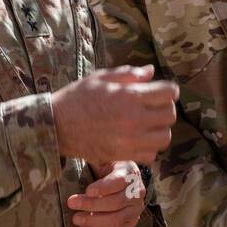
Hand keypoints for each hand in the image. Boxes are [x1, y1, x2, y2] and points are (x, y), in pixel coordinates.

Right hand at [51, 64, 177, 165]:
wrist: (56, 125)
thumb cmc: (77, 97)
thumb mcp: (101, 78)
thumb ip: (129, 74)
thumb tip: (150, 71)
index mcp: (130, 96)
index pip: (170, 93)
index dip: (168, 90)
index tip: (159, 91)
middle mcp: (134, 119)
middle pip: (170, 115)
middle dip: (165, 108)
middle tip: (152, 106)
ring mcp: (130, 140)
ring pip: (164, 137)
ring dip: (160, 130)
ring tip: (147, 124)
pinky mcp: (123, 155)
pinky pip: (151, 154)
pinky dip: (149, 147)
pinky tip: (138, 138)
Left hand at [67, 160, 145, 226]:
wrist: (123, 178)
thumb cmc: (108, 167)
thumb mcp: (103, 157)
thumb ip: (93, 156)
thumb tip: (74, 149)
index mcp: (130, 173)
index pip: (119, 181)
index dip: (103, 187)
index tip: (87, 190)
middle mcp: (137, 192)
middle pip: (116, 203)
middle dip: (91, 205)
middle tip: (71, 203)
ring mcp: (136, 209)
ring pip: (117, 220)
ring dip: (94, 222)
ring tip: (76, 219)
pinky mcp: (131, 222)